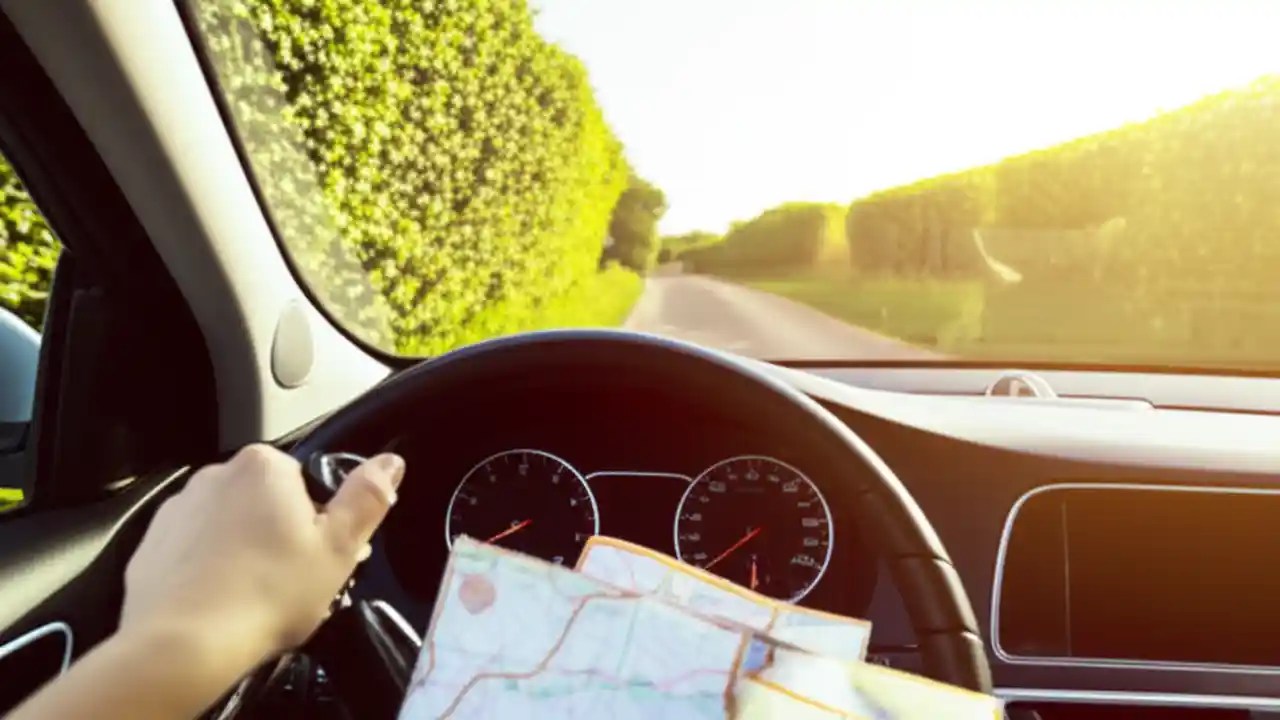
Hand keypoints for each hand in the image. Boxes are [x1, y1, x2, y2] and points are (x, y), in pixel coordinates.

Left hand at [120, 444, 405, 668]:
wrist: (181, 645)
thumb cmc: (270, 592)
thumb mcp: (338, 548)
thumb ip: (367, 498)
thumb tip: (391, 461)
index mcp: (264, 465)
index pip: (306, 482)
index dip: (319, 522)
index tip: (319, 558)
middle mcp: (215, 474)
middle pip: (265, 501)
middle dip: (280, 535)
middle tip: (292, 584)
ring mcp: (176, 509)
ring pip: (228, 527)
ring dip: (243, 552)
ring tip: (253, 599)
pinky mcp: (148, 545)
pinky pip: (192, 551)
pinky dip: (207, 571)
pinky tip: (219, 604)